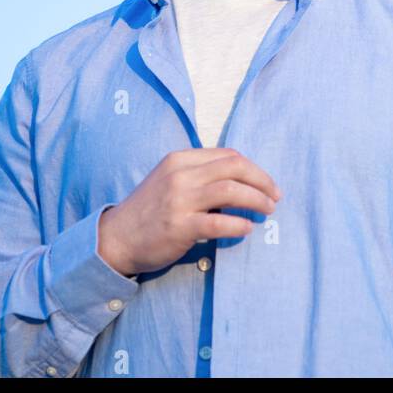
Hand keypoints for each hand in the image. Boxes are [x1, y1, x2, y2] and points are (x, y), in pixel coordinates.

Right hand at [96, 148, 281, 276]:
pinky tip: (247, 229)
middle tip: (275, 197)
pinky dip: (239, 224)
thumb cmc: (149, 211)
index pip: (228, 155)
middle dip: (262, 181)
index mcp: (180, 159)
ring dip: (256, 200)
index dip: (254, 168)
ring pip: (231, 191)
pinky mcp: (179, 226)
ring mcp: (179, 200)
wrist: (116, 238)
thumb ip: (199, 175)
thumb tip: (241, 180)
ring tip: (268, 211)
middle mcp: (180, 175)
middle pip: (234, 168)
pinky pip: (218, 222)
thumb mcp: (171, 181)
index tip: (267, 183)